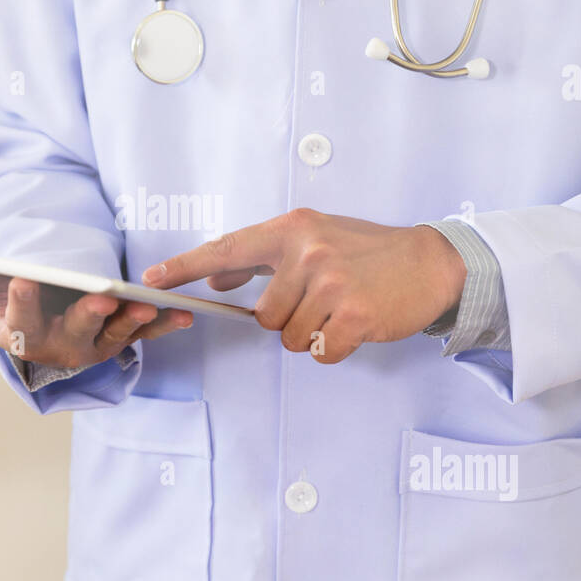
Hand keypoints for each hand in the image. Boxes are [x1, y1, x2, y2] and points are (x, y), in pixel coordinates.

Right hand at [0, 262, 192, 370]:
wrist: (34, 329)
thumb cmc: (5, 308)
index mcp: (24, 335)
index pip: (21, 320)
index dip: (21, 301)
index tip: (22, 278)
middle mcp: (60, 347)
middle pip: (75, 333)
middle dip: (89, 314)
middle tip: (101, 296)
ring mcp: (93, 346)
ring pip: (115, 336)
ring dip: (132, 323)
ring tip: (148, 308)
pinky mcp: (118, 340)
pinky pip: (143, 334)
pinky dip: (163, 326)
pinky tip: (183, 315)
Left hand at [142, 209, 465, 363]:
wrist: (431, 262)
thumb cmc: (367, 252)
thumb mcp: (314, 238)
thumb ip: (267, 257)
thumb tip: (219, 277)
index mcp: (292, 229)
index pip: (227, 249)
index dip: (185, 267)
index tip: (150, 280)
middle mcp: (307, 251)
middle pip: (263, 317)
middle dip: (288, 320)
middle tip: (323, 301)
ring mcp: (330, 282)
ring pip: (289, 337)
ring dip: (313, 334)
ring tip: (342, 308)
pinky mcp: (352, 314)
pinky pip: (320, 351)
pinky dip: (336, 347)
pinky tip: (357, 324)